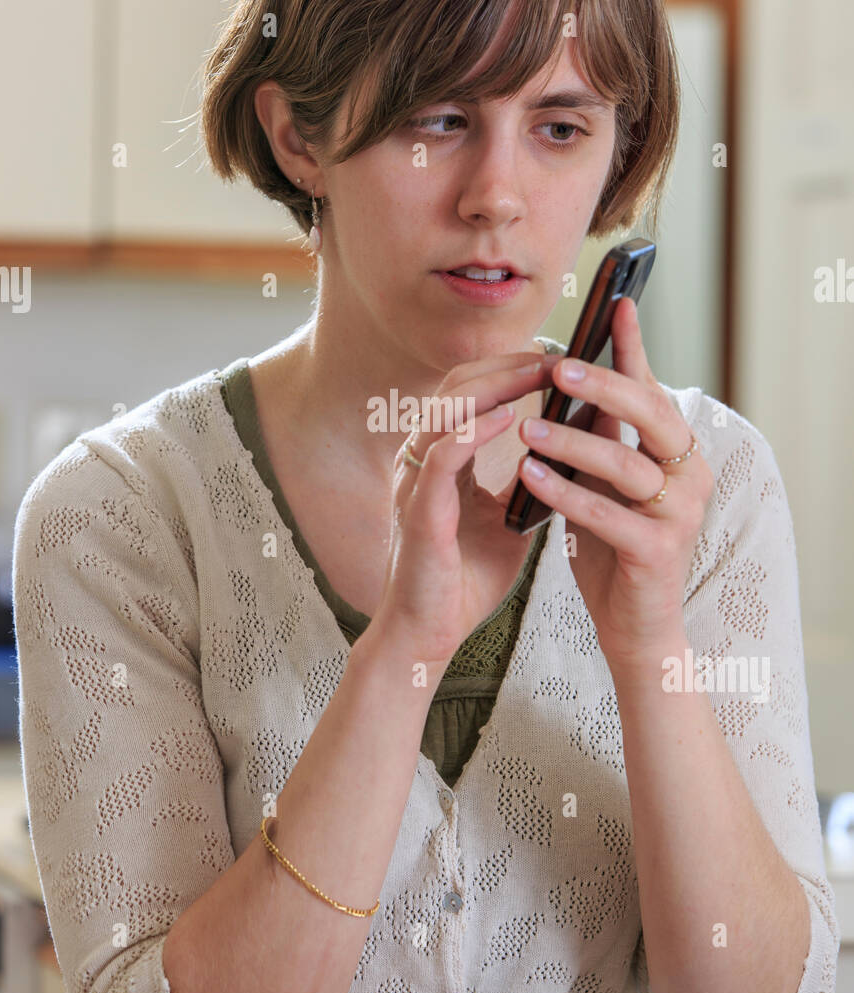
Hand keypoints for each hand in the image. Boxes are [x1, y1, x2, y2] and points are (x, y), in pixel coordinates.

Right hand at [374, 350, 558, 662]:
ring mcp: (415, 482)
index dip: (512, 369)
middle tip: (558, 356)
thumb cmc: (465, 581)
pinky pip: (442, 455)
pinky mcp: (419, 510)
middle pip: (458, 386)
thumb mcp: (509, 521)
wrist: (429, 635)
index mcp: (442, 460)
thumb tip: (577, 454)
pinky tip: (511, 417)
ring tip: (542, 372)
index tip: (559, 362)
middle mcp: (422, 460)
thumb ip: (531, 485)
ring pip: (447, 408)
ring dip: (497, 384)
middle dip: (509, 364)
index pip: (471, 393)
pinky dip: (475, 430)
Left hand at [516, 296, 715, 668]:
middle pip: (650, 415)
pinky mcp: (658, 550)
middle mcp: (690, 475)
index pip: (653, 390)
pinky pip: (606, 514)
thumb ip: (601, 438)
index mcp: (678, 453)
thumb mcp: (606, 483)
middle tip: (558, 370)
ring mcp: (680, 513)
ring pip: (624, 464)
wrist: (636, 628)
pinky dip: (564, 493)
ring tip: (527, 429)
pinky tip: (527, 477)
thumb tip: (572, 381)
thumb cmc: (616, 550)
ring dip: (571, 443)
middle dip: (603, 388)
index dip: (634, 348)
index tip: (617, 304)